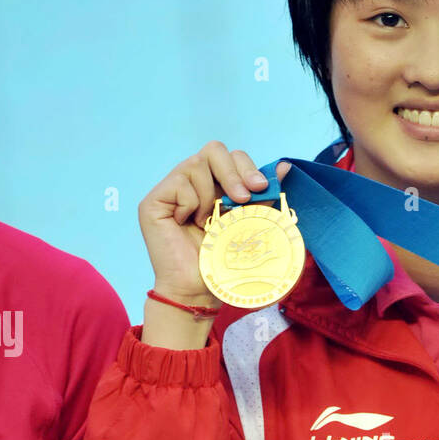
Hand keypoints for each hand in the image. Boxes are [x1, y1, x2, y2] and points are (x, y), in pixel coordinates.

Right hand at [137, 141, 290, 304]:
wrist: (199, 290)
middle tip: (242, 199)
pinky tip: (187, 224)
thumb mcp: (248, 222)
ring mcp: (170, 190)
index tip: (260, 188)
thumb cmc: (223, 262)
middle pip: (214, 150)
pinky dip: (190, 204)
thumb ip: (263, 196)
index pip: (230, 156)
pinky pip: (179, 184)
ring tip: (208, 223)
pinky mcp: (153, 201)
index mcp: (213, 185)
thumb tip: (285, 167)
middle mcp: (191, 182)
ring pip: (196, 164)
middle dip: (234, 173)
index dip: (246, 167)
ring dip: (210, 196)